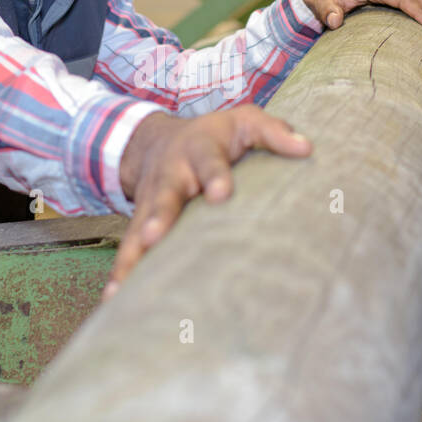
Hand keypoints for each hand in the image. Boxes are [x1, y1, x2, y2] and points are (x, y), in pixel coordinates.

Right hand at [108, 106, 311, 297]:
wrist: (156, 141)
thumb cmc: (215, 136)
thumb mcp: (244, 121)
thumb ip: (273, 132)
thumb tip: (306, 148)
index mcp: (199, 150)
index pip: (208, 162)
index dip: (214, 177)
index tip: (220, 194)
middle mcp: (170, 176)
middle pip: (164, 196)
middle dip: (158, 217)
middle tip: (153, 235)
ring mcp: (151, 202)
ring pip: (139, 229)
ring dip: (131, 255)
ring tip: (123, 284)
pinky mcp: (140, 227)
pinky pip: (129, 250)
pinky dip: (121, 273)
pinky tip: (114, 301)